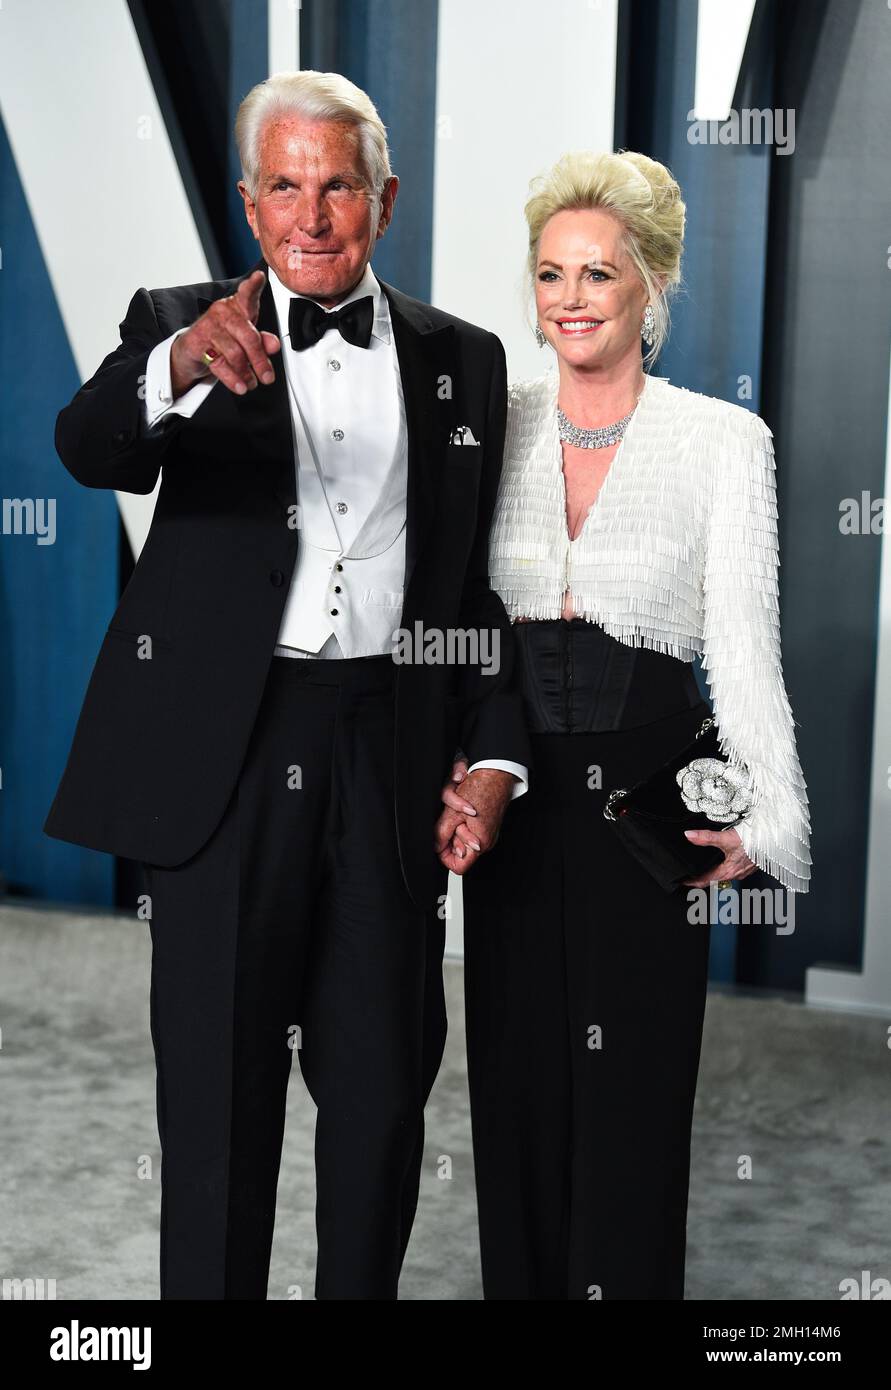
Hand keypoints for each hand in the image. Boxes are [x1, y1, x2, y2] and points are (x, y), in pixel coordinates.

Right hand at [170, 269, 280, 397]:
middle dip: (260, 361)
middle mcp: (222, 312)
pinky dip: (232, 379)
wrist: (190, 351)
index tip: (260, 278)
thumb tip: (274, 345)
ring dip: (246, 373)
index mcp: (237, 307)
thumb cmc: (222, 340)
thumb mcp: (245, 340)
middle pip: (248, 337)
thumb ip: (262, 341)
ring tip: (251, 384)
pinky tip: (240, 386)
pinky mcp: (197, 342)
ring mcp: (209, 326)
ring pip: (235, 353)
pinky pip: (220, 364)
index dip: (253, 286)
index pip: (247, 294)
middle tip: (268, 377)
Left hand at [433, 766, 513, 875]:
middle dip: (450, 839)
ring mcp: (488, 834)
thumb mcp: (453, 813)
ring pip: (464, 841)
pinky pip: (471, 832)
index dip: (445, 856)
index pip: (458, 866)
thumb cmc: (479, 789)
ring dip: (456, 829)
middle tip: (450, 821)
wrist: (496, 774)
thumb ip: (442, 833)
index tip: (439, 843)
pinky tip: (462, 812)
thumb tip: (435, 847)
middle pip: (460, 854)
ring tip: (456, 814)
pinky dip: (463, 824)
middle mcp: (486, 842)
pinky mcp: (487, 826)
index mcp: (479, 842)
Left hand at [681, 826, 755, 886]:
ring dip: (713, 873)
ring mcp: (743, 870)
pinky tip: (723, 860)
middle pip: (714, 879)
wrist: (772, 837)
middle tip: (689, 875)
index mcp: (728, 871)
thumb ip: (706, 837)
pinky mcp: (749, 865)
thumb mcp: (726, 838)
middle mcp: (736, 874)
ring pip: (724, 875)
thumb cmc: (754, 840)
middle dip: (701, 878)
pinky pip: (733, 869)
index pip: (705, 881)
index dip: (692, 882)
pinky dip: (724, 867)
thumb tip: (690, 835)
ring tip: (703, 868)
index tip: (682, 882)